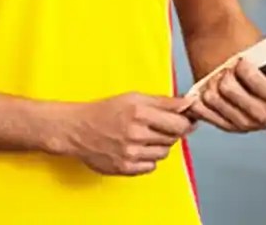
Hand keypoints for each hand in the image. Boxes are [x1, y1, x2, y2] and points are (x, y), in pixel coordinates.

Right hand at [64, 93, 197, 175]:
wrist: (76, 129)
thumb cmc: (104, 111)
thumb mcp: (132, 98)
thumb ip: (163, 101)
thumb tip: (189, 103)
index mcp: (138, 112)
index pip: (179, 123)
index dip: (185, 121)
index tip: (183, 120)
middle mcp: (135, 133)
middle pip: (173, 138)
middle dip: (169, 132)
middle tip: (155, 126)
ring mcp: (130, 153)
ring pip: (163, 153)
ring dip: (158, 145)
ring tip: (142, 137)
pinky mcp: (125, 168)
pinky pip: (151, 166)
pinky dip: (147, 158)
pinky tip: (135, 149)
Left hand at [187, 47, 265, 132]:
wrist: (237, 71)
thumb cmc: (260, 62)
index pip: (255, 83)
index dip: (245, 69)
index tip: (241, 60)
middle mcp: (263, 118)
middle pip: (229, 90)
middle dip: (225, 74)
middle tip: (227, 68)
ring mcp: (242, 125)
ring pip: (212, 98)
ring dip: (210, 82)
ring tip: (218, 77)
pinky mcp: (222, 126)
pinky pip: (200, 111)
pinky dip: (198, 98)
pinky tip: (204, 89)